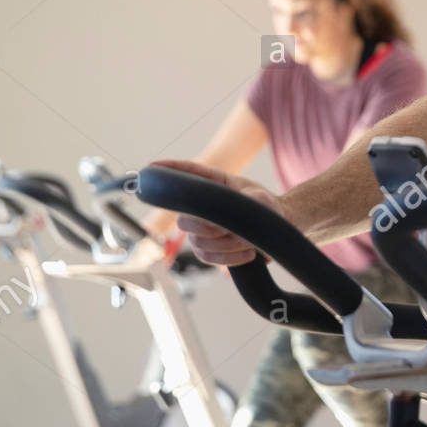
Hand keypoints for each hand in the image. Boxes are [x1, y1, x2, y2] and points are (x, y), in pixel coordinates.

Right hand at [148, 159, 283, 266]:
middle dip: (209, 228)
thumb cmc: (267, 208)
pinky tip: (249, 254)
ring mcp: (201, 229)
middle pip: (185, 220)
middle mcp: (202, 206)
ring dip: (229, 245)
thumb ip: (241, 205)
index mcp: (215, 183)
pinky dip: (230, 258)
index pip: (188, 173)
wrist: (276, 229)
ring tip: (251, 241)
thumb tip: (221, 226)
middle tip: (234, 229)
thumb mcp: (260, 200)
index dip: (168, 170)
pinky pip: (208, 257)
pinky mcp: (207, 249)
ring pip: (199, 242)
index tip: (150, 168)